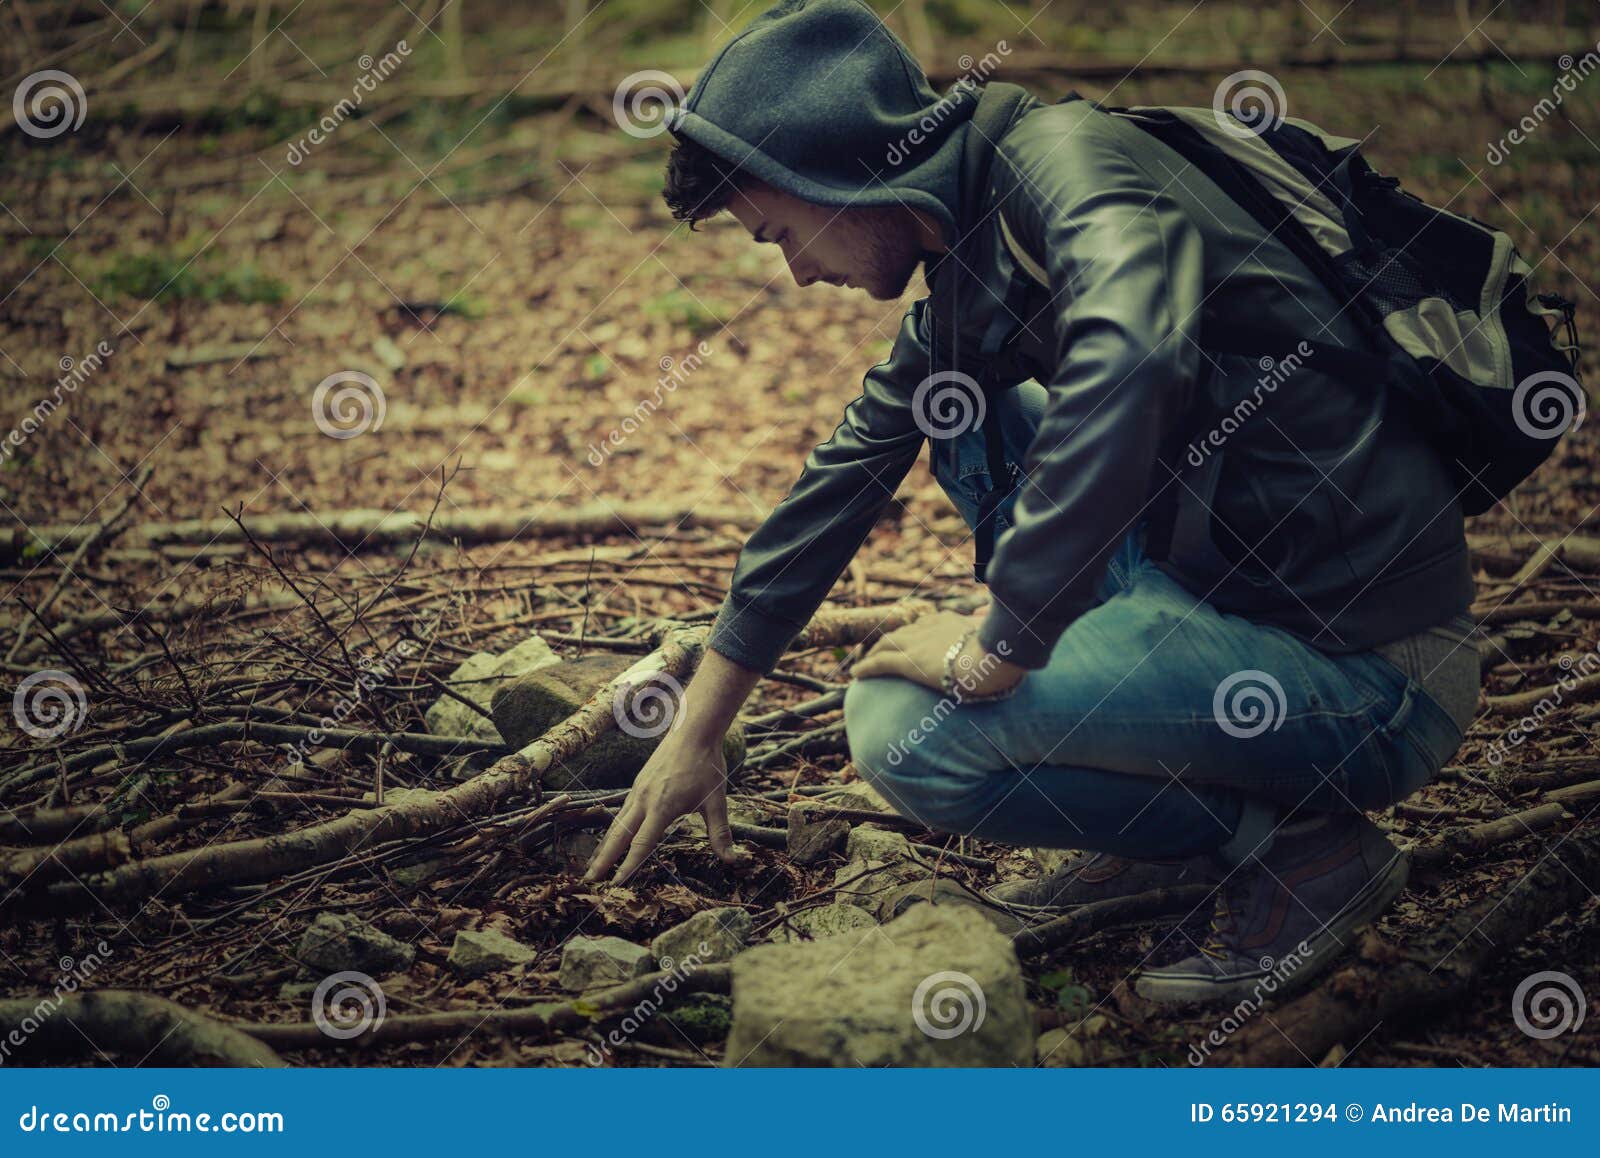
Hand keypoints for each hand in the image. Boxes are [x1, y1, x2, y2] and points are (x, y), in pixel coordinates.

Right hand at [584, 728, 736, 884]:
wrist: (693, 730)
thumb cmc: (706, 765)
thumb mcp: (716, 801)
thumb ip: (720, 833)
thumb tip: (731, 860)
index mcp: (662, 807)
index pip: (642, 844)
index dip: (629, 866)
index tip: (616, 884)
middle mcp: (644, 800)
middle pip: (618, 836)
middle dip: (603, 860)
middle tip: (589, 880)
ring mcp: (638, 790)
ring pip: (616, 823)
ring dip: (604, 845)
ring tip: (594, 864)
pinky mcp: (638, 784)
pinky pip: (621, 811)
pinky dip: (612, 828)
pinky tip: (611, 837)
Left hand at [851, 610, 1024, 698]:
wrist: (994, 656)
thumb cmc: (1003, 650)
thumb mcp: (1000, 634)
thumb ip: (992, 623)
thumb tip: (991, 613)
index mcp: (952, 621)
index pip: (927, 624)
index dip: (915, 633)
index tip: (910, 639)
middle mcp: (930, 627)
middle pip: (903, 632)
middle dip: (890, 641)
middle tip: (880, 652)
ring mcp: (918, 643)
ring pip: (887, 645)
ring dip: (874, 655)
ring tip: (865, 665)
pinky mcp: (909, 661)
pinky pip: (880, 663)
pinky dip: (866, 668)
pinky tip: (856, 675)